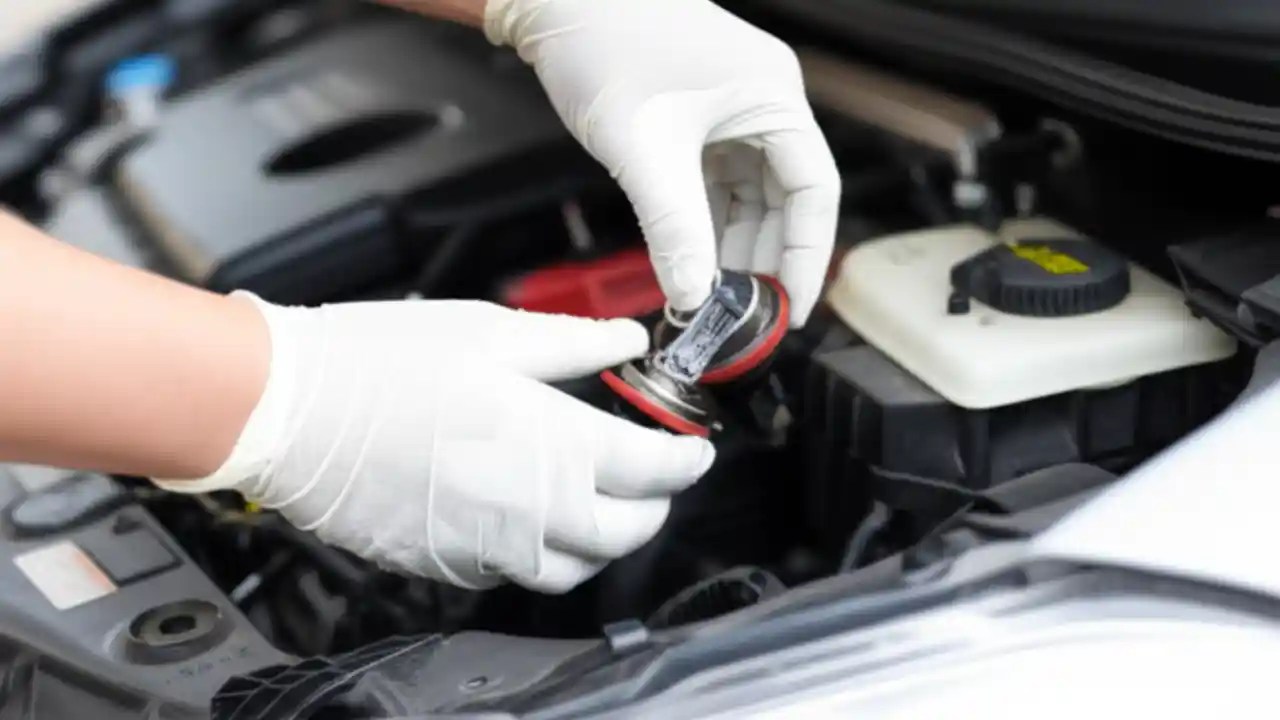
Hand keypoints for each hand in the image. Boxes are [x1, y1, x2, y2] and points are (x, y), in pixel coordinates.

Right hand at [156, 296, 714, 592]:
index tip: (697, 450)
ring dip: (603, 542)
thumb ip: (573, 345)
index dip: (686, 460)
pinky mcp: (446, 565)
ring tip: (601, 506)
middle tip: (656, 479)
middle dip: (655, 506)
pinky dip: (540, 554)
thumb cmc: (378, 362)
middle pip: (627, 532)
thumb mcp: (489, 331)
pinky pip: (514, 575)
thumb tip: (630, 342)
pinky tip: (530, 519)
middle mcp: (531, 508)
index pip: (652, 469)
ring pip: (576, 569)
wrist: (286, 410)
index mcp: (553, 442)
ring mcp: (487, 546)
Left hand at [486, 0, 840, 324]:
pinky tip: (690, 256)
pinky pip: (716, 180)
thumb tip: (693, 295)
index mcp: (773, 97)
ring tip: (713, 293)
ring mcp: (730, 107)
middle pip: (785, 198)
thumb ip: (673, 230)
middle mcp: (762, 100)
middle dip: (765, 257)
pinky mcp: (696, 114)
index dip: (806, 256)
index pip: (814, 192)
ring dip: (733, 243)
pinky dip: (705, 220)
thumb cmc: (601, 39)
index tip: (789, 307)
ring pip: (749, 194)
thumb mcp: (643, 151)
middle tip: (744, 312)